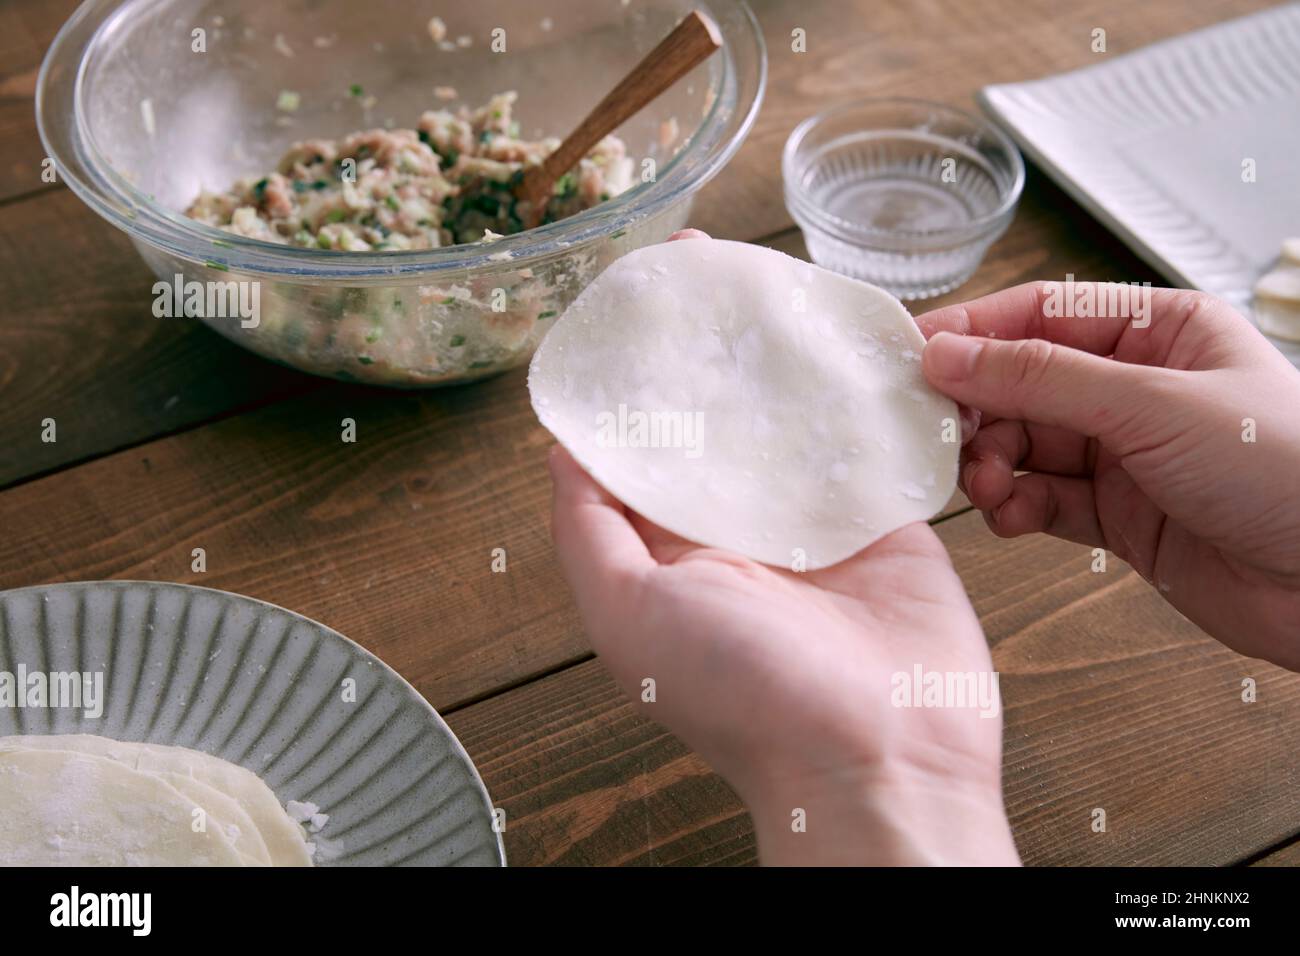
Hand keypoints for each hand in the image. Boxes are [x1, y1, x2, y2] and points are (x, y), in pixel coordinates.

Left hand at [546, 230, 1018, 864]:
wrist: (879, 754)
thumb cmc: (744, 695)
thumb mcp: (626, 613)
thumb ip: (587, 527)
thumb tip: (558, 444)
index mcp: (667, 543)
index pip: (639, 436)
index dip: (630, 367)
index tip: (630, 300)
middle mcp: (734, 523)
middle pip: (715, 410)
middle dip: (704, 340)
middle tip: (702, 261)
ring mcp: (810, 514)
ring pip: (786, 411)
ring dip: (776, 349)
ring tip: (767, 275)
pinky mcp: (881, 511)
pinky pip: (864, 432)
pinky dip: (855, 384)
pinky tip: (843, 327)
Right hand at [918, 283, 1299, 668]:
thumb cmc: (1287, 470)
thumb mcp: (1152, 406)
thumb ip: (1041, 378)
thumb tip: (947, 353)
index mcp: (1158, 330)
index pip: (1039, 314)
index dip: (971, 332)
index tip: (909, 354)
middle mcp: (1135, 386)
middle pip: (1020, 381)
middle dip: (977, 409)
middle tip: (940, 434)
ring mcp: (1124, 452)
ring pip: (1023, 444)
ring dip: (991, 464)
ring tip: (986, 485)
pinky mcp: (1118, 515)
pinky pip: (1041, 498)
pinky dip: (1015, 506)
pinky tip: (1012, 515)